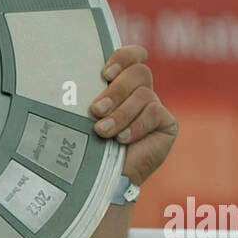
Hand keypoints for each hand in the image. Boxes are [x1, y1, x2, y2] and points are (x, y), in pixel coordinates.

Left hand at [88, 44, 177, 188]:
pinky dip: (135, 126)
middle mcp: (142, 93)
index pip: (134, 56)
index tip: (105, 73)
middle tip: (96, 110)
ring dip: (120, 114)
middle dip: (116, 90)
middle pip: (139, 72)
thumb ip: (89, 96)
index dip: (124, 57)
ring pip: (143, 94)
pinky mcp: (167, 124)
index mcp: (123, 85)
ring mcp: (155, 108)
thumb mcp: (86, 118)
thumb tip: (71, 78)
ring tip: (102, 131)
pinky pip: (153, 112)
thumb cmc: (91, 148)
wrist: (105, 182)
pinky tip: (123, 139)